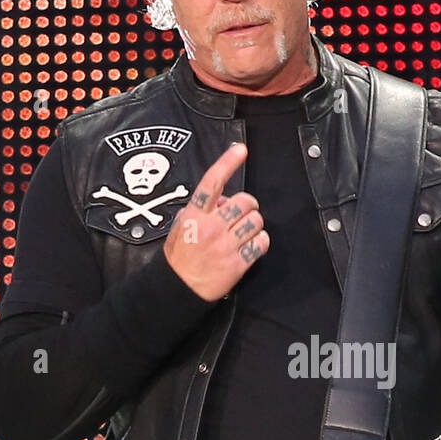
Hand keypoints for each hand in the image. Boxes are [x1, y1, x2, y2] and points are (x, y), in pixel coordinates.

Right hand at [163, 142, 267, 300]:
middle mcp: (210, 227)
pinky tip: (251, 246)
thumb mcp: (180, 226)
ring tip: (245, 232)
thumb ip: (199, 209)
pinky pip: (261, 243)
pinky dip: (260, 242)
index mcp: (194, 215)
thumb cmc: (180, 257)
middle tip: (242, 213)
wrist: (178, 289)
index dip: (228, 162)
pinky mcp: (237, 263)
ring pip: (256, 221)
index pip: (212, 182)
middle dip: (248, 205)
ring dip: (255, 224)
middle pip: (244, 201)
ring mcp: (225, 245)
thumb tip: (221, 198)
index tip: (241, 150)